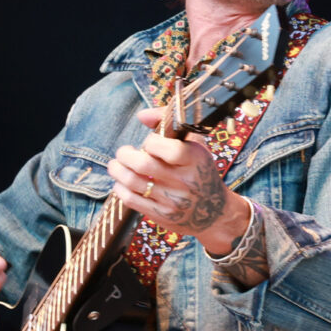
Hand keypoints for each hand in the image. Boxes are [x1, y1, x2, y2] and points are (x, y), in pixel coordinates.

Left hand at [109, 107, 251, 253]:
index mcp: (195, 160)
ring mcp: (173, 201)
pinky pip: (131, 200)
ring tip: (116, 165)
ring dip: (117, 170)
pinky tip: (121, 183)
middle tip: (123, 152)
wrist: (214, 212)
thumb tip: (141, 115)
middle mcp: (185, 182)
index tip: (148, 142)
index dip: (151, 142)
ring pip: (133, 182)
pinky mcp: (162, 215)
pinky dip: (120, 188)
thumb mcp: (195, 145)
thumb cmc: (199, 170)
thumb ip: (170, 123)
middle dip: (125, 155)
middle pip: (143, 165)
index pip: (169, 149)